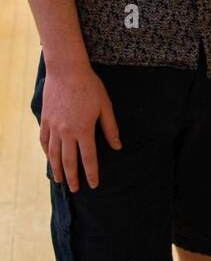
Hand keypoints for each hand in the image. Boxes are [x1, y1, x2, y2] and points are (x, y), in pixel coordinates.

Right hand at [40, 64, 121, 190]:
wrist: (66, 70)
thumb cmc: (89, 86)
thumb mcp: (105, 106)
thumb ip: (110, 128)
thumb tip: (117, 147)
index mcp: (84, 130)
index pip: (88, 158)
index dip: (91, 173)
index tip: (93, 185)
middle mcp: (66, 132)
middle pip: (69, 161)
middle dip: (73, 177)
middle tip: (75, 190)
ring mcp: (53, 126)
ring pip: (53, 154)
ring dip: (57, 169)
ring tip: (60, 180)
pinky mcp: (45, 119)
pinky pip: (44, 140)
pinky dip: (46, 151)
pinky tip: (49, 158)